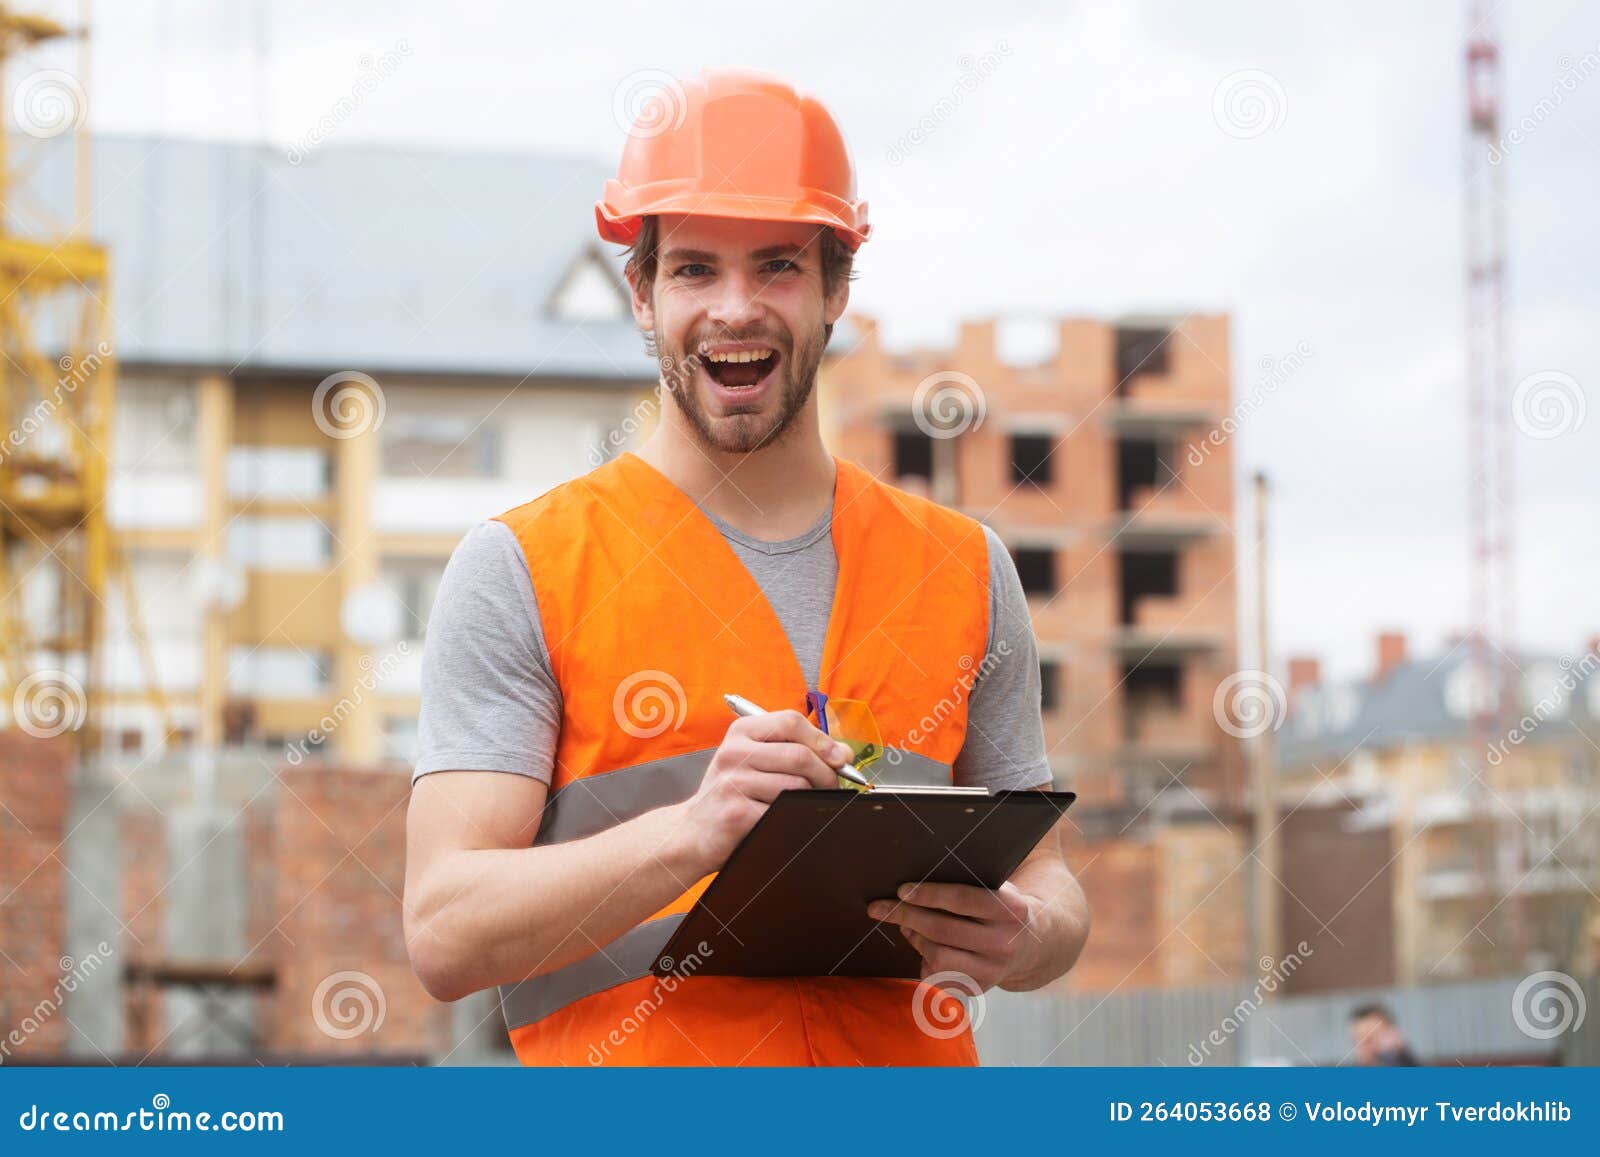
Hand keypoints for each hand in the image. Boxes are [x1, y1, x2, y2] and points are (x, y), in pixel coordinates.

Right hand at [672, 709, 852, 874]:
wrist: (692, 832)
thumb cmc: (731, 794)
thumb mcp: (755, 761)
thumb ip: (796, 750)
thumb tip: (843, 752)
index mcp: (741, 732)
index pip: (791, 722)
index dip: (821, 739)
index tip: (838, 757)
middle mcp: (734, 752)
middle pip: (799, 755)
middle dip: (826, 774)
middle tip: (831, 788)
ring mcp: (733, 782)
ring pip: (796, 786)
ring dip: (811, 798)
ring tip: (804, 804)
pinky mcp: (737, 813)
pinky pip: (784, 812)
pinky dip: (793, 817)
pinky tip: (784, 819)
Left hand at [868, 881, 1034, 991]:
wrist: (1031, 943)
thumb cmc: (999, 906)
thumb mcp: (994, 887)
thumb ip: (963, 883)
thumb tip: (910, 888)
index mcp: (1011, 909)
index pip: (963, 900)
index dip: (929, 893)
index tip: (901, 889)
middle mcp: (1005, 943)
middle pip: (943, 929)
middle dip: (906, 915)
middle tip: (880, 907)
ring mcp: (993, 971)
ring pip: (937, 955)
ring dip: (914, 938)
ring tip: (907, 925)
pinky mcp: (979, 989)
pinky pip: (938, 976)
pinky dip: (923, 960)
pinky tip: (923, 947)